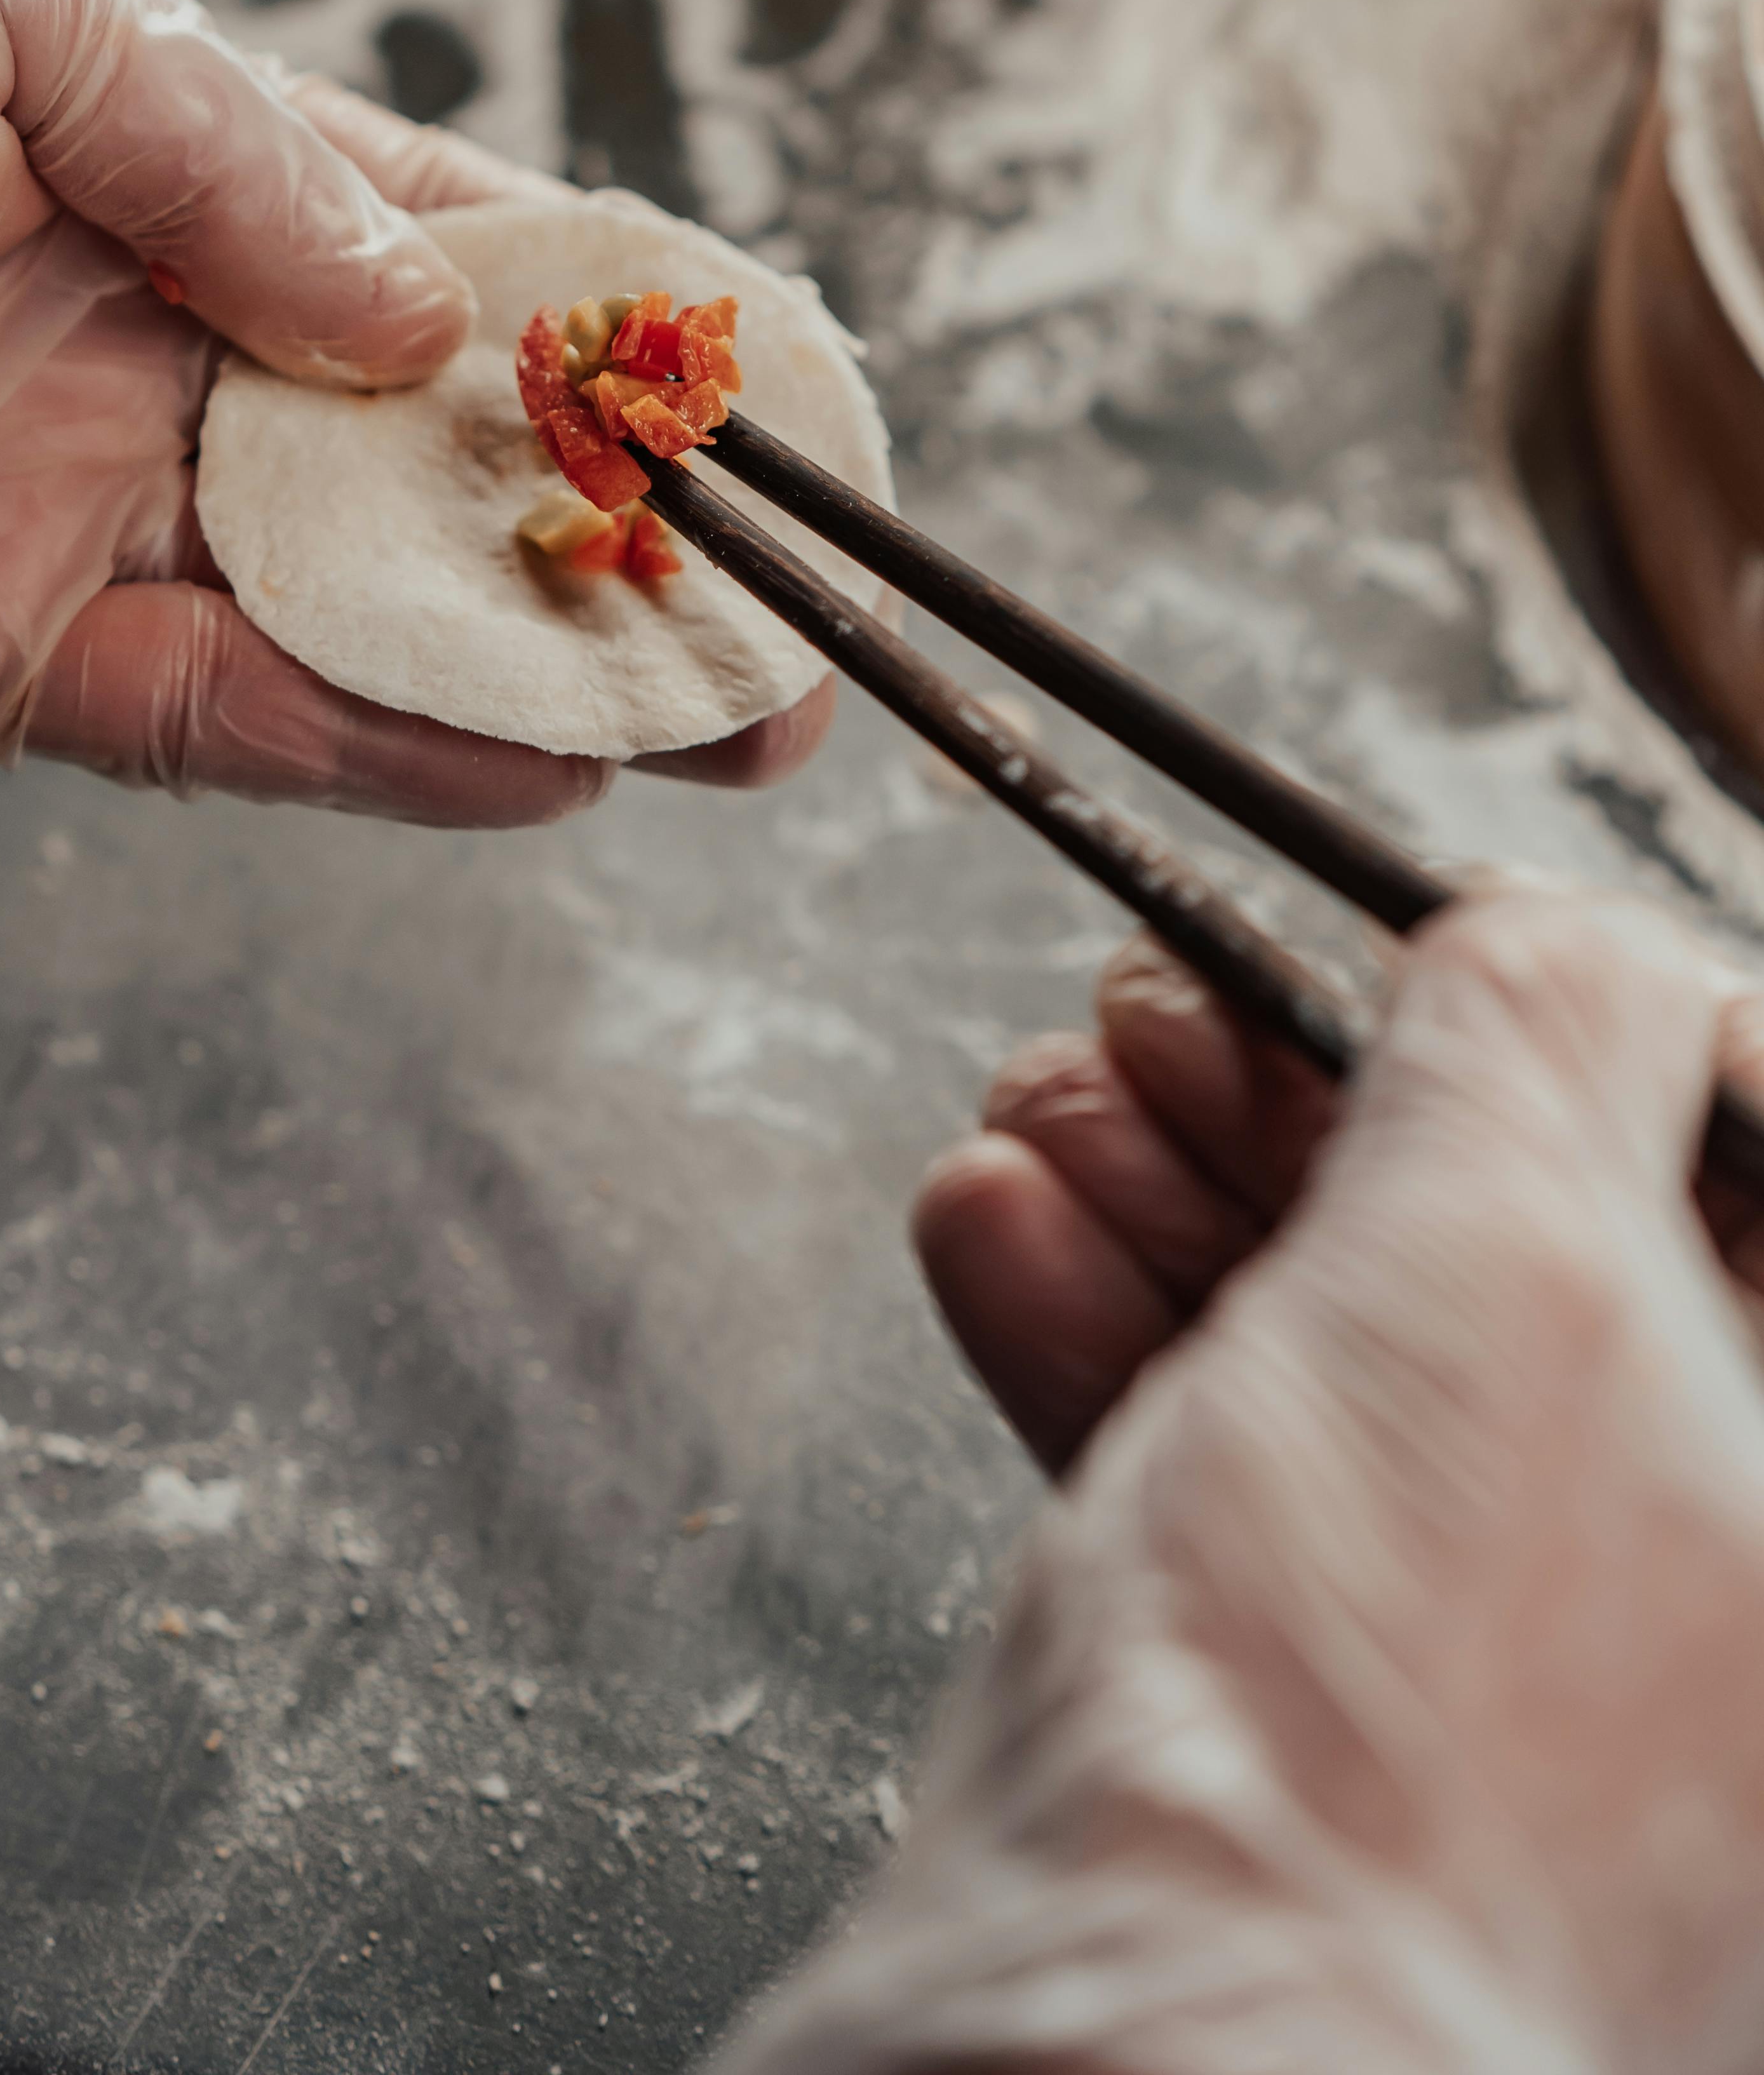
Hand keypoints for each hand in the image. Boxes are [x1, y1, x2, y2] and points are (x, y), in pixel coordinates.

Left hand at [0, 0, 828, 800]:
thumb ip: (228, 141)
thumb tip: (431, 307)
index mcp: (160, 148)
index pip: (448, 230)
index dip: (619, 300)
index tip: (771, 370)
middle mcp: (144, 336)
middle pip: (441, 438)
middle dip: (631, 507)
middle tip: (805, 584)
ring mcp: (77, 506)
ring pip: (369, 598)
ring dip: (554, 650)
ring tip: (733, 701)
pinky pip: (234, 717)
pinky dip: (388, 741)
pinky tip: (537, 756)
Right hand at [717, 889, 1763, 2074]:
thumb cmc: (1388, 1721)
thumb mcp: (1504, 1257)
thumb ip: (1546, 1033)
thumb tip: (1549, 944)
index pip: (1762, 1166)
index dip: (1589, 1031)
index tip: (1431, 961)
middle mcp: (1728, 1622)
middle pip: (1541, 1254)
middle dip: (1312, 1101)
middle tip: (1166, 1007)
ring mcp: (1534, 1697)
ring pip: (1365, 1359)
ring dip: (1168, 1192)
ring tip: (1041, 1106)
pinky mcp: (1338, 1743)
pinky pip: (1246, 1485)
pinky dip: (1109, 1339)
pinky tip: (999, 1228)